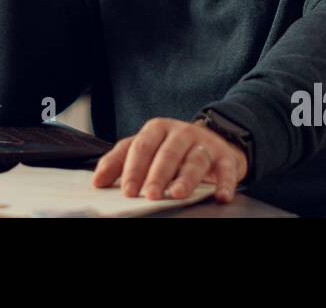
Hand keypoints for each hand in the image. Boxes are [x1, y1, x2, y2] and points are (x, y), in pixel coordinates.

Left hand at [92, 117, 247, 203]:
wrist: (213, 141)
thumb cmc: (171, 149)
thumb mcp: (145, 148)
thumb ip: (120, 161)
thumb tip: (98, 182)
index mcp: (157, 129)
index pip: (141, 146)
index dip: (133, 169)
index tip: (127, 191)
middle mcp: (181, 132)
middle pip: (168, 153)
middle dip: (158, 175)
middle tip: (150, 195)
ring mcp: (205, 143)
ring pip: (195, 160)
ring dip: (187, 178)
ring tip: (177, 194)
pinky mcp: (226, 157)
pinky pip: (227, 170)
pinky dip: (225, 183)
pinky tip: (220, 196)